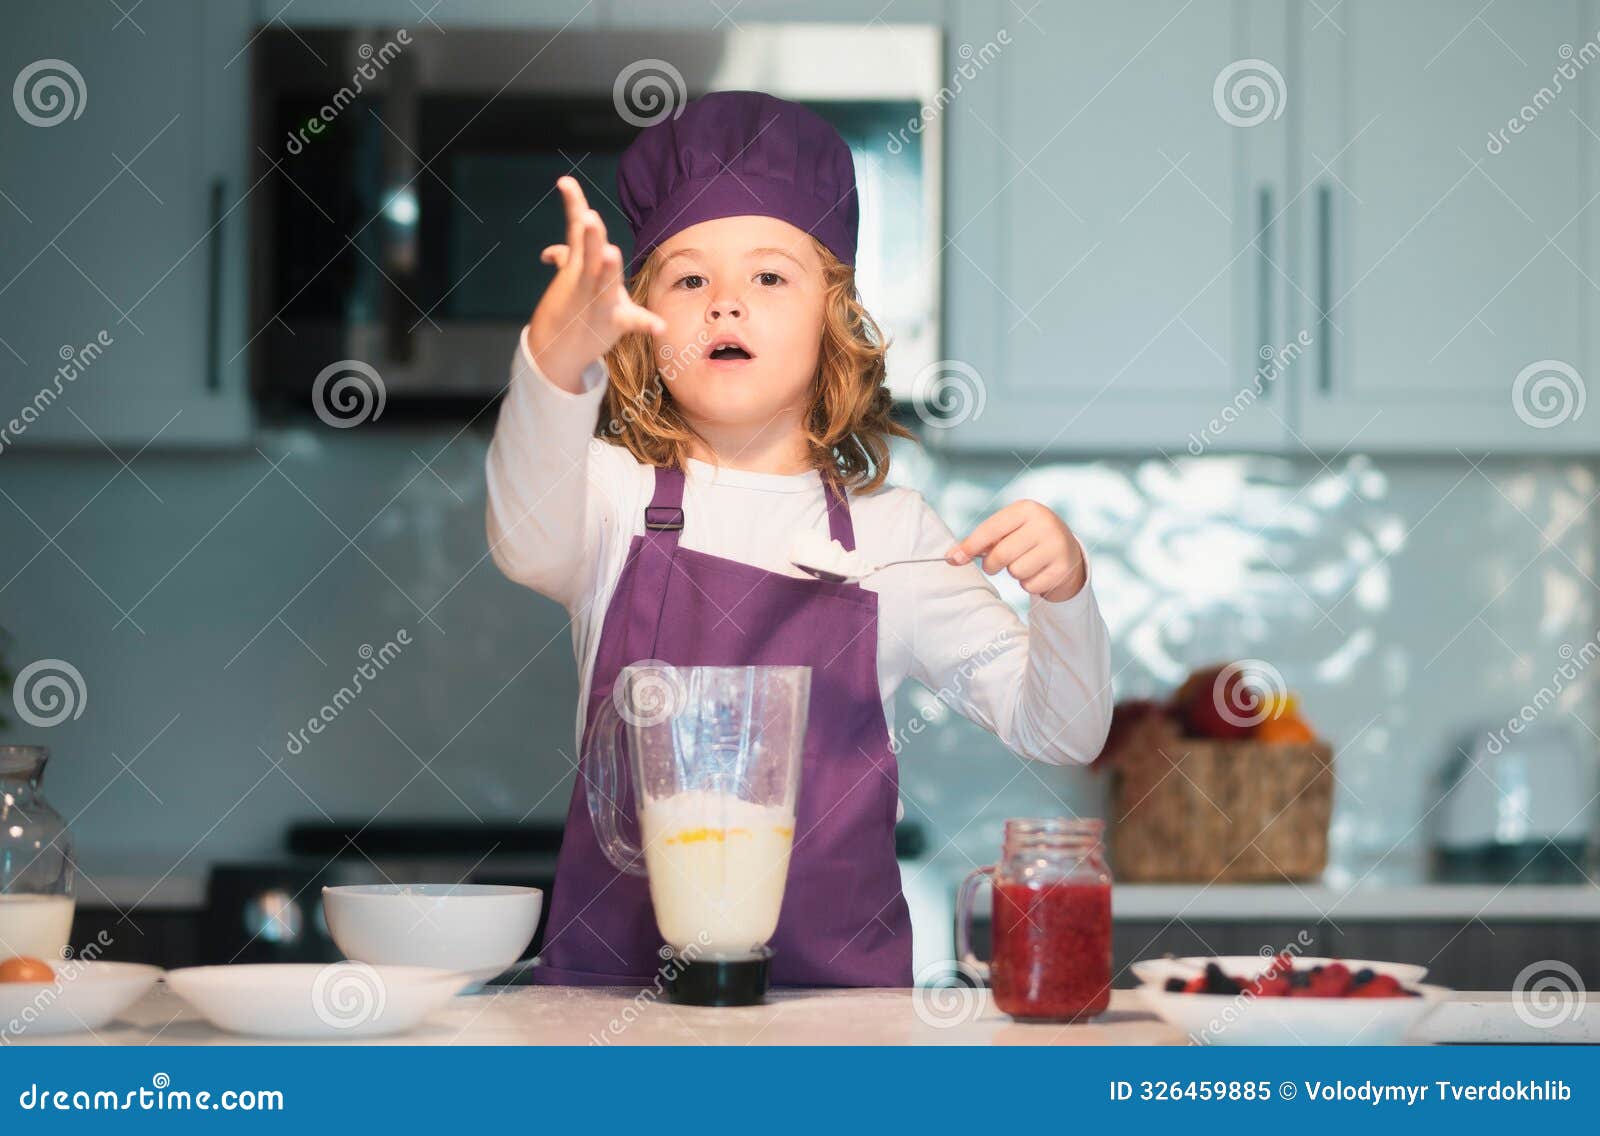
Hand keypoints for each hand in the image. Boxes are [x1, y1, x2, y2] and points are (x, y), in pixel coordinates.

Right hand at [526, 176, 665, 391]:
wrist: (555, 350)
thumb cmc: (569, 309)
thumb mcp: (569, 282)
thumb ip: (568, 259)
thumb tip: (551, 252)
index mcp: (580, 264)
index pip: (576, 230)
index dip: (573, 204)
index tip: (565, 181)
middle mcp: (587, 279)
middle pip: (589, 254)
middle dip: (589, 237)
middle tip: (588, 217)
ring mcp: (598, 301)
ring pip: (604, 283)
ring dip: (607, 270)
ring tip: (612, 254)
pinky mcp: (612, 321)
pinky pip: (631, 321)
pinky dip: (645, 324)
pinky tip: (660, 326)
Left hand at [946, 500, 1087, 601]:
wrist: (1066, 549)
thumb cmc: (1025, 538)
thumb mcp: (1009, 530)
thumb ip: (983, 540)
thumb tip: (953, 557)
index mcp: (1026, 509)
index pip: (990, 529)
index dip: (970, 546)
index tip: (953, 559)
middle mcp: (1044, 523)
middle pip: (1002, 554)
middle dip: (992, 564)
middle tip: (995, 565)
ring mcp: (1057, 545)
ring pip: (1017, 571)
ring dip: (1014, 573)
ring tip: (1025, 563)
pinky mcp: (1063, 567)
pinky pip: (1031, 585)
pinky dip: (1029, 584)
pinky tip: (1038, 572)